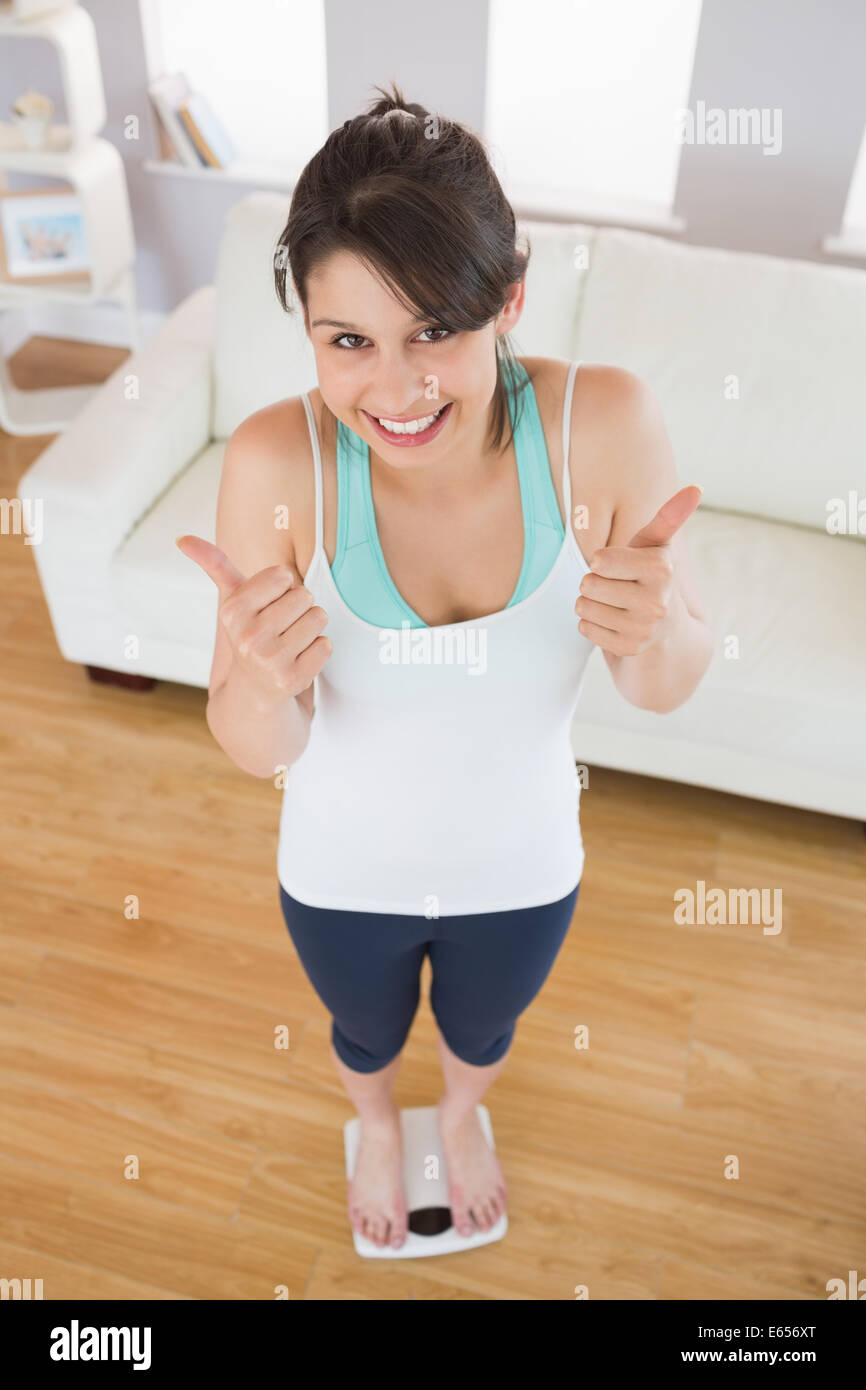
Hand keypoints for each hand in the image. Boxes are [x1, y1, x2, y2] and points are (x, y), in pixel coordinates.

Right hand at [175, 535, 332, 700]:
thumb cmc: (250, 631)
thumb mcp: (232, 598)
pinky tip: (299, 658)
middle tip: (282, 625)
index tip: (270, 603)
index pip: (282, 575)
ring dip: (311, 627)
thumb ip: (214, 564)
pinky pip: (326, 644)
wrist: (255, 687)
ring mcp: (270, 661)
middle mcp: (248, 637)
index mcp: (232, 611)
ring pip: (319, 617)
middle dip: (299, 606)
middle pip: (305, 595)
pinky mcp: (293, 679)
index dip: (283, 586)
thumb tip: (183, 538)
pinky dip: (318, 649)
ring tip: (291, 639)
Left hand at [574, 485, 701, 655]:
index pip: (599, 560)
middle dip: (595, 583)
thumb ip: (669, 516)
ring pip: (583, 607)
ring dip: (592, 604)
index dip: (601, 561)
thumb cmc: (651, 576)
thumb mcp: (656, 545)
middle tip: (616, 587)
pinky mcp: (628, 649)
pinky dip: (593, 625)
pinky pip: (585, 628)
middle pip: (588, 584)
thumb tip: (696, 488)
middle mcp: (656, 602)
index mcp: (661, 569)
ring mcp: (643, 629)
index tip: (617, 565)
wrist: (667, 629)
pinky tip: (613, 622)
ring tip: (615, 603)